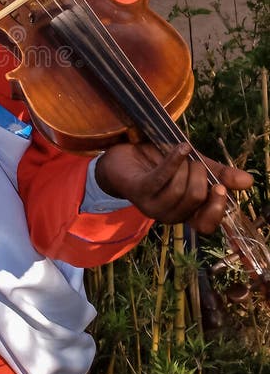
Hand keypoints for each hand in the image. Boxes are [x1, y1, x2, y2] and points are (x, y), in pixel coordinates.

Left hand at [95, 142, 253, 233]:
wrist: (125, 154)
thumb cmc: (160, 163)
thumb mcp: (195, 167)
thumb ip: (219, 175)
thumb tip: (249, 182)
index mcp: (184, 213)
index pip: (206, 225)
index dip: (216, 208)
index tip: (221, 188)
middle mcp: (168, 215)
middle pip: (196, 199)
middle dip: (200, 173)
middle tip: (193, 160)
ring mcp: (151, 206)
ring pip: (180, 189)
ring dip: (185, 165)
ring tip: (179, 153)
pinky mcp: (138, 191)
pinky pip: (162, 177)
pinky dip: (174, 160)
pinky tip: (181, 148)